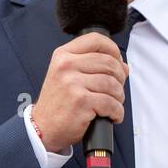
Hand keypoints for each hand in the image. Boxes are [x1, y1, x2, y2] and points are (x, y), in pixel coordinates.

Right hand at [30, 32, 128, 151]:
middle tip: (116, 90)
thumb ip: (93, 67)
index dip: (113, 50)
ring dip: (119, 97)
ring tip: (113, 105)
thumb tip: (124, 66)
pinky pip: (111, 103)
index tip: (118, 62)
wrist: (44, 128)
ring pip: (113, 84)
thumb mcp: (68, 76)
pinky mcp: (81, 101)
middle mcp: (66, 65)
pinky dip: (117, 112)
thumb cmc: (59, 103)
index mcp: (63, 55)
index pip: (95, 40)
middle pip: (109, 63)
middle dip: (120, 78)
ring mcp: (73, 83)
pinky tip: (112, 116)